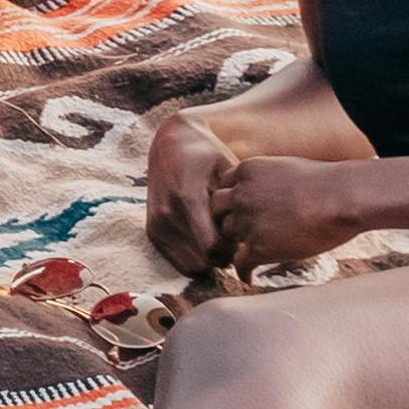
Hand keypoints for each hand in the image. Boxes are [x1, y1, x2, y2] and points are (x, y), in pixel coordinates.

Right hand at [141, 113, 241, 276]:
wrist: (170, 142)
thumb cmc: (207, 154)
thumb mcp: (227, 169)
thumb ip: (237, 201)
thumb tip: (255, 232)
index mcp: (186, 197)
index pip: (213, 246)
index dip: (234, 249)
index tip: (244, 235)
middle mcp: (166, 213)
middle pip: (204, 260)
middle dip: (224, 256)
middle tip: (235, 239)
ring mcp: (156, 224)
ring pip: (193, 266)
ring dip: (210, 259)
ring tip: (220, 238)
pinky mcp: (152, 231)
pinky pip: (180, 263)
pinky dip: (196, 258)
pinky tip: (206, 240)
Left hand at [214, 152, 367, 274]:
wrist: (342, 199)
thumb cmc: (327, 182)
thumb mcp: (285, 167)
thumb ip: (267, 180)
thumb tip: (269, 192)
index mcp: (247, 171)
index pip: (223, 185)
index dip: (230, 199)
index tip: (236, 210)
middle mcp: (240, 195)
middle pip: (216, 209)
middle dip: (225, 219)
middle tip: (233, 232)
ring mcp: (247, 221)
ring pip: (226, 235)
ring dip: (234, 244)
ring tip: (240, 254)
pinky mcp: (259, 247)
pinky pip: (239, 262)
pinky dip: (243, 271)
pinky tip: (248, 277)